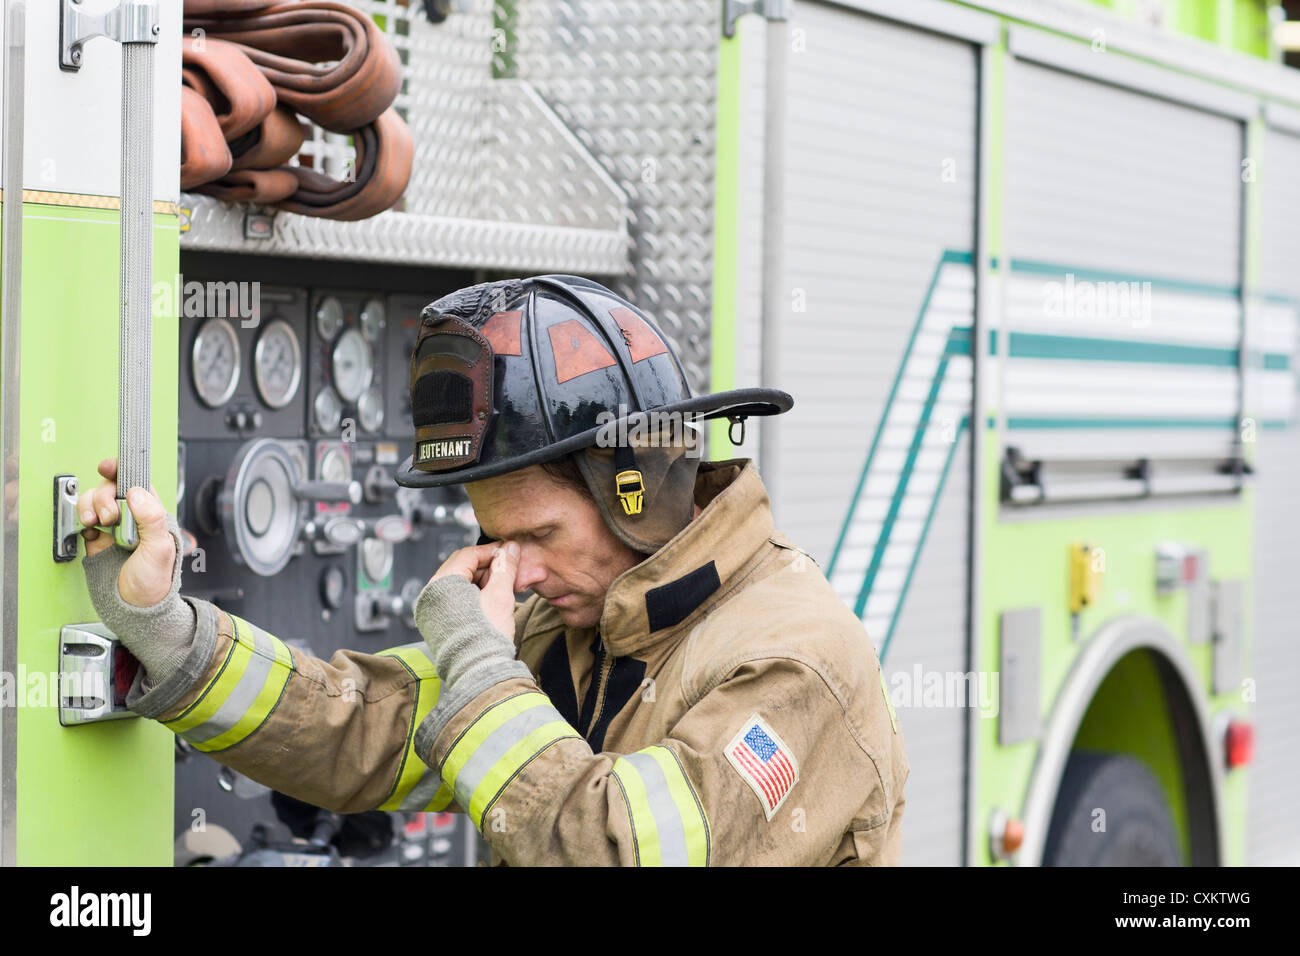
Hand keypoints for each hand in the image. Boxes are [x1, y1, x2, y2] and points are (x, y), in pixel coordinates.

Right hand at [78, 457, 175, 607]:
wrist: (135, 610)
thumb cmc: (155, 583)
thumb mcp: (160, 549)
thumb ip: (152, 519)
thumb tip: (136, 493)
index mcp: (153, 515)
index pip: (137, 483)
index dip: (121, 471)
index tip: (108, 468)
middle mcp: (133, 518)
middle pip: (111, 489)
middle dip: (103, 496)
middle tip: (108, 516)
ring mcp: (114, 528)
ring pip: (94, 501)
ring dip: (90, 506)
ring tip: (96, 523)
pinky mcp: (97, 539)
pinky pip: (84, 519)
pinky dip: (82, 520)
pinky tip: (90, 530)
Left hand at [430, 540, 518, 638]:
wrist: (478, 672)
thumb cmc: (487, 637)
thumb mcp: (500, 596)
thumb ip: (505, 568)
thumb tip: (510, 549)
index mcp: (442, 583)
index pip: (468, 555)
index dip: (492, 551)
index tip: (509, 552)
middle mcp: (431, 594)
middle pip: (461, 568)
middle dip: (487, 567)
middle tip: (508, 570)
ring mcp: (431, 610)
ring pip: (458, 584)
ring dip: (481, 582)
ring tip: (502, 587)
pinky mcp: (436, 623)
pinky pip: (454, 599)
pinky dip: (472, 596)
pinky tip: (490, 601)